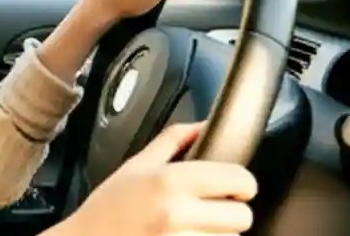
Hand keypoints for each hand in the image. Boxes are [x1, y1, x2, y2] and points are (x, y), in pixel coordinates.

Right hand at [60, 122, 256, 234]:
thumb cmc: (107, 209)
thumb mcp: (137, 164)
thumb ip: (174, 140)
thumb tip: (204, 125)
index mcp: (169, 181)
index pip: (238, 179)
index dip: (242, 182)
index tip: (236, 185)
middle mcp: (177, 214)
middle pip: (242, 216)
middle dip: (232, 212)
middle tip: (213, 210)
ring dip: (218, 234)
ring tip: (193, 228)